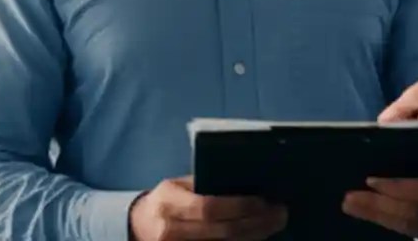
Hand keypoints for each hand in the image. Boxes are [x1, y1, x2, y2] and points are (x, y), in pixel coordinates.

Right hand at [128, 176, 286, 240]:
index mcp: (170, 203)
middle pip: (222, 232)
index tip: (264, 202)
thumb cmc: (165, 200)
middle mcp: (171, 230)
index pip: (208, 208)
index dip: (240, 207)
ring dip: (253, 237)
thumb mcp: (178, 185)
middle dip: (255, 223)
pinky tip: (256, 237)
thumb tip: (246, 182)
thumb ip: (204, 184)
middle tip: (279, 214)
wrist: (138, 226)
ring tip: (274, 225)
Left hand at [342, 127, 417, 240]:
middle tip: (349, 196)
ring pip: (407, 226)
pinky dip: (384, 222)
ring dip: (376, 216)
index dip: (399, 187)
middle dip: (378, 205)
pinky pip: (407, 232)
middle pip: (413, 212)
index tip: (371, 179)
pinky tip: (364, 213)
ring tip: (349, 204)